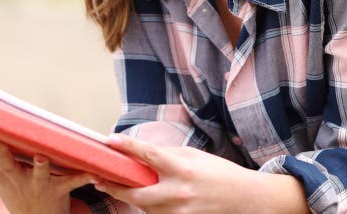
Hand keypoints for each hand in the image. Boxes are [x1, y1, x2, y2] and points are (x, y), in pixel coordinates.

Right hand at [0, 134, 97, 213]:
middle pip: (7, 166)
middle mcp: (17, 179)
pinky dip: (84, 176)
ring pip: (40, 174)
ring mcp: (38, 185)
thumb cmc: (16, 191)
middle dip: (2, 155)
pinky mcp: (60, 189)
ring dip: (41, 166)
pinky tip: (94, 172)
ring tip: (42, 157)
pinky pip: (73, 181)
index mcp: (1, 174)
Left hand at [93, 134, 260, 213]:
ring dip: (133, 198)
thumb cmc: (219, 173)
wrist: (245, 198)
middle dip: (115, 187)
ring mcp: (181, 212)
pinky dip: (150, 209)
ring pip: (145, 208)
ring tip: (123, 187)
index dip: (128, 146)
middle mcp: (179, 192)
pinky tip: (149, 199)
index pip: (149, 154)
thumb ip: (167, 155)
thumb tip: (141, 153)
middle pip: (137, 193)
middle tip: (100, 179)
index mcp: (182, 168)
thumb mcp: (193, 156)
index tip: (110, 140)